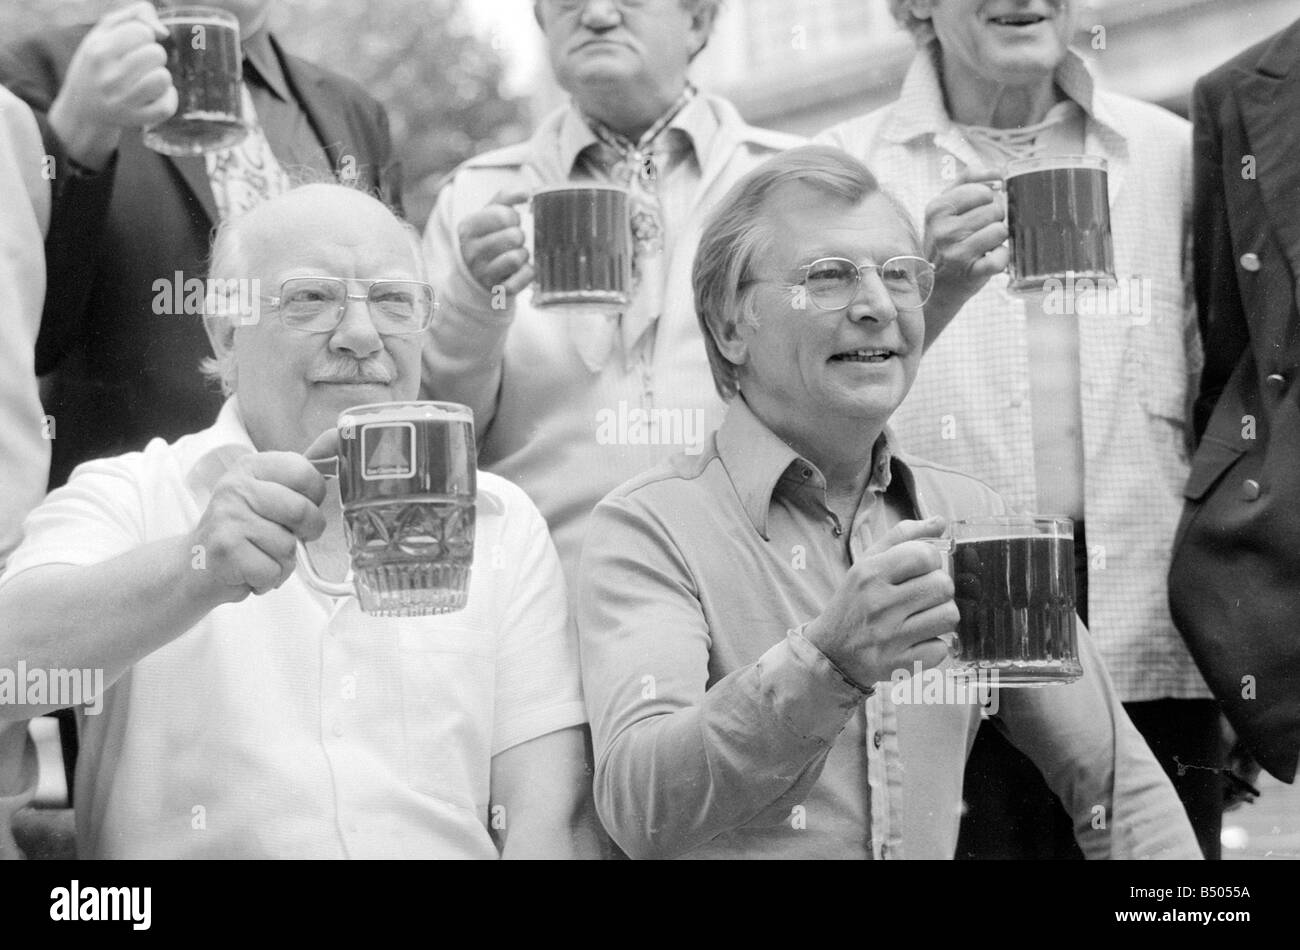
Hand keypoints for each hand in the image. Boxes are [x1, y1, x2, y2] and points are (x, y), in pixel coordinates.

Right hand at [47, 2, 175, 169]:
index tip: (131, 45)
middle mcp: (109, 77)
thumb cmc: (99, 64)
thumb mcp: (103, 32)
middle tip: (139, 64)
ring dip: (161, 76)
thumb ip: (134, 15)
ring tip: (147, 78)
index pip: (142, 32)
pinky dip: (168, 98)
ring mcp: (122, 101)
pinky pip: (168, 106)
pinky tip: (155, 95)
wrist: (83, 110)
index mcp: (99, 51)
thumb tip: (163, 32)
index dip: (143, 35)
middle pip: (157, 54)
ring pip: (163, 78)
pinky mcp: (136, 120)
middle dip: (153, 55)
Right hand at [190, 452, 327, 602]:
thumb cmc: (243, 529)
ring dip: (284, 560)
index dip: (314, 498)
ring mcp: (228, 517)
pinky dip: (270, 579)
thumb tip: (338, 436)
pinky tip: (249, 570)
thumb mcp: (269, 493)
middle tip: (285, 536)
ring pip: (289, 546)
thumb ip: (302, 471)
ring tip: (260, 554)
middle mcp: (236, 486)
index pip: (305, 472)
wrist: (195, 565)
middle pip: (302, 511)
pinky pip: (274, 570)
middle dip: (305, 533)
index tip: (298, 509)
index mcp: (251, 466)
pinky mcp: (226, 549)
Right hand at [458, 188, 534, 300]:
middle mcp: (470, 251)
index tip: (509, 222)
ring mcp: (481, 273)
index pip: (503, 215)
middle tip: (514, 240)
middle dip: (520, 236)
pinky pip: (520, 281)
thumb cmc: (489, 237)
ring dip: (524, 255)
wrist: (478, 274)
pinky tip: (521, 270)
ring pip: (516, 259)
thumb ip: (506, 197)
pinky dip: (527, 274)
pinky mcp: (495, 290)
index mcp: (468, 228)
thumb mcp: (490, 213)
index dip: (513, 217)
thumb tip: (526, 192)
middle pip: (513, 236)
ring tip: (517, 254)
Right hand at [804, 517, 957, 688]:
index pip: (925, 555)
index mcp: (870, 573)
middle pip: (943, 586)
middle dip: (939, 588)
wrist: (830, 653)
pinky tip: (917, 640)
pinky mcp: (899, 664)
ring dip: (941, 615)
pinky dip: (934, 644)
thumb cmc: (855, 602)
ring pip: (949, 616)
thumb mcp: (867, 563)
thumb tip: (940, 522)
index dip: (932, 560)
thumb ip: (903, 537)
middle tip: (924, 595)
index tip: (922, 569)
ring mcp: (889, 637)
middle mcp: (878, 604)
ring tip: (924, 616)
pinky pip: (941, 648)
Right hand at [921, 169, 1009, 344]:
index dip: (988, 200)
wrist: (936, 286)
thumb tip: (998, 171)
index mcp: (936, 208)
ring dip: (999, 238)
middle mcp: (943, 230)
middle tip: (981, 231)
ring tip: (984, 245)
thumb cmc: (946, 242)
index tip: (978, 212)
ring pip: (1000, 230)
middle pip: (995, 209)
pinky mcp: (971, 274)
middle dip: (995, 219)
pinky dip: (1002, 257)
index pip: (982, 190)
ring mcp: (956, 253)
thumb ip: (967, 181)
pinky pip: (1001, 257)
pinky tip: (990, 259)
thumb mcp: (944, 209)